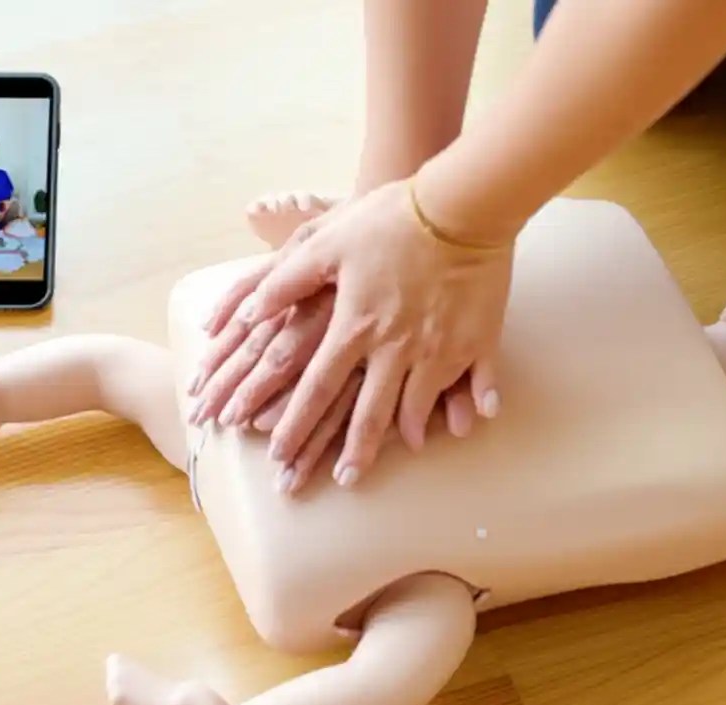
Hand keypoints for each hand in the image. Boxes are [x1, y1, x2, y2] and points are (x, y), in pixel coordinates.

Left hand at [213, 178, 514, 486]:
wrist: (463, 206)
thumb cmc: (390, 220)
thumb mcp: (325, 243)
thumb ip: (284, 282)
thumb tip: (245, 316)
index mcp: (355, 327)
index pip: (317, 387)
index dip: (295, 423)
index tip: (280, 454)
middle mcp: (397, 348)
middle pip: (370, 412)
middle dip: (354, 451)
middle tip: (344, 478)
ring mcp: (440, 348)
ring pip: (421, 405)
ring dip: (409, 431)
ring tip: (404, 447)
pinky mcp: (480, 339)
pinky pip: (478, 383)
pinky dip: (473, 405)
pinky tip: (468, 423)